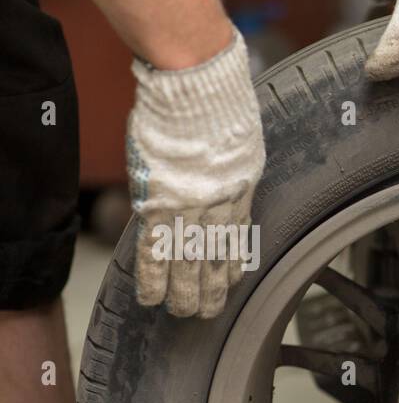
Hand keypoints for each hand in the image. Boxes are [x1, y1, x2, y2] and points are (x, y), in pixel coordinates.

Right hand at [127, 28, 264, 317]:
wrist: (197, 88)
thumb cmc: (217, 100)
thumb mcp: (242, 138)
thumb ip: (235, 164)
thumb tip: (233, 175)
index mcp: (241, 189)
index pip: (237, 238)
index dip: (231, 264)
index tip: (230, 282)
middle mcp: (219, 206)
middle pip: (215, 259)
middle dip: (210, 291)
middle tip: (206, 314)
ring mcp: (190, 207)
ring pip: (189, 264)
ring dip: (185, 293)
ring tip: (183, 314)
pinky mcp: (159, 203)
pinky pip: (156, 251)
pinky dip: (154, 277)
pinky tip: (152, 298)